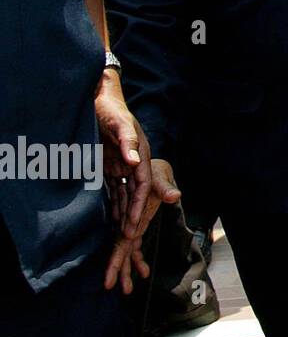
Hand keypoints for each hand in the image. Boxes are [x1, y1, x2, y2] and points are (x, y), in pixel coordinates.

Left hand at [95, 69, 153, 239]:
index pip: (142, 184)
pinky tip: (111, 218)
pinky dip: (113, 203)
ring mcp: (120, 165)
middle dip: (133, 214)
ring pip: (124, 193)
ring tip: (120, 233)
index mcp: (140, 153)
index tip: (134, 224)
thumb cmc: (110, 109)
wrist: (97, 100)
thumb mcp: (119, 123)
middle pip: (135, 193)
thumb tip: (135, 162)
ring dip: (124, 211)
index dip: (139, 205)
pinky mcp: (108, 165)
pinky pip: (112, 188)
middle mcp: (132, 162)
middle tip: (129, 236)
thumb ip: (129, 142)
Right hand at [103, 159, 180, 293]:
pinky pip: (134, 245)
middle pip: (120, 248)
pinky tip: (143, 272)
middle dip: (117, 269)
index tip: (111, 276)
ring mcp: (132, 224)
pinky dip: (137, 259)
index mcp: (132, 213)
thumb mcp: (161, 176)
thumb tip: (175, 196)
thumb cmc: (156, 169)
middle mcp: (129, 221)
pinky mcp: (137, 224)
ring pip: (126, 250)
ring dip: (126, 269)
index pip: (122, 239)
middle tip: (116, 288)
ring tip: (127, 290)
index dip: (117, 257)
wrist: (151, 164)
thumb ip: (165, 187)